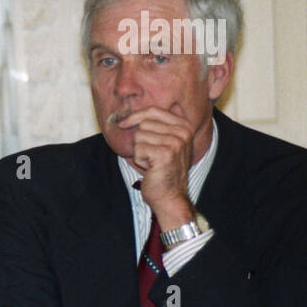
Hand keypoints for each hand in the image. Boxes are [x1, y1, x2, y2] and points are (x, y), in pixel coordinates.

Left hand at [120, 104, 197, 228]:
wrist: (170, 196)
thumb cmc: (163, 170)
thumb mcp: (165, 143)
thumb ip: (155, 126)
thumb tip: (126, 114)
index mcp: (184, 126)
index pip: (153, 110)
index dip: (134, 115)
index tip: (122, 122)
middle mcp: (183, 132)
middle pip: (144, 123)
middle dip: (141, 141)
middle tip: (152, 155)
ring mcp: (175, 142)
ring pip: (139, 136)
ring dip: (140, 151)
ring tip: (153, 162)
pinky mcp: (165, 154)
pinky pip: (138, 149)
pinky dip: (139, 160)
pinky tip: (151, 168)